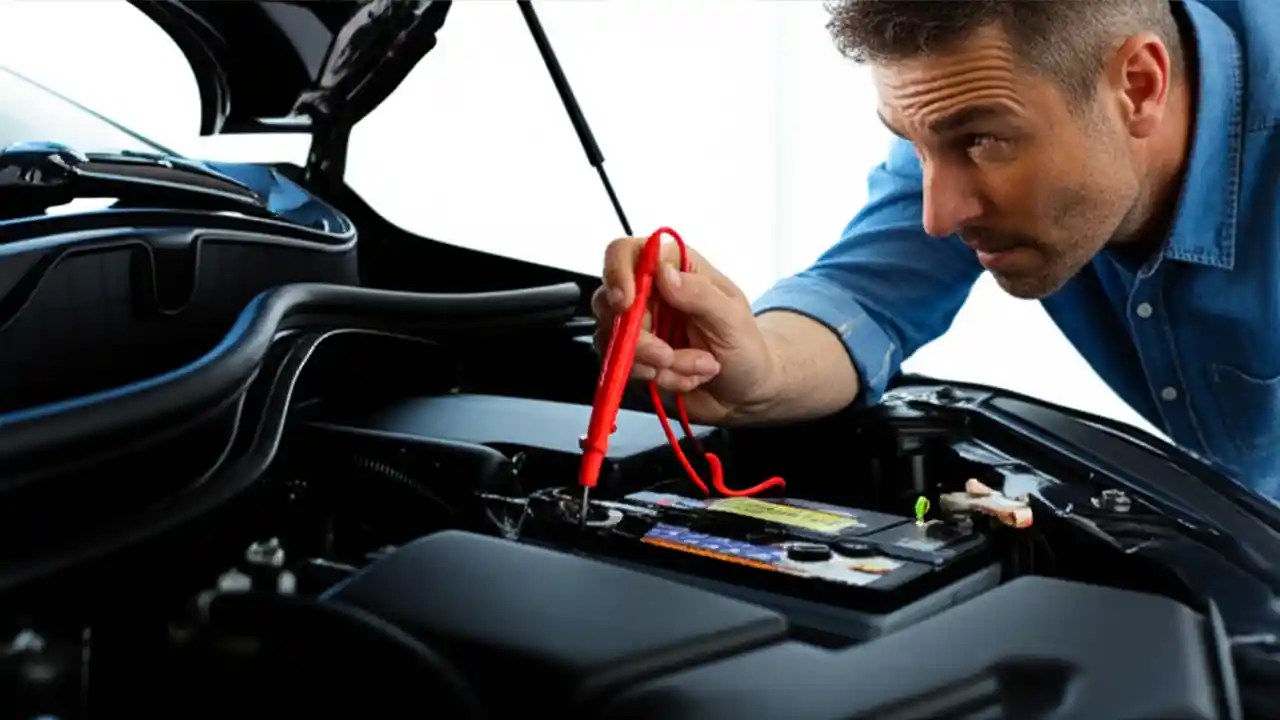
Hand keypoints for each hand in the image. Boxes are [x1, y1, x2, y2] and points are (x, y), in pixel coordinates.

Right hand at [589, 236, 776, 423]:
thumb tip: (663, 272)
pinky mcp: (635, 358)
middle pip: (609, 303)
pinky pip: (626, 368)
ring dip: (658, 364)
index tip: (625, 303)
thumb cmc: (746, 346)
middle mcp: (650, 293)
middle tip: (668, 356)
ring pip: (616, 342)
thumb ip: (700, 294)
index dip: (617, 273)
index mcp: (674, 267)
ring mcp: (640, 327)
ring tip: (698, 368)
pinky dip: (661, 378)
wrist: (746, 390)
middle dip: (640, 340)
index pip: (626, 252)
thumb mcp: (732, 319)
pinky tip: (688, 378)